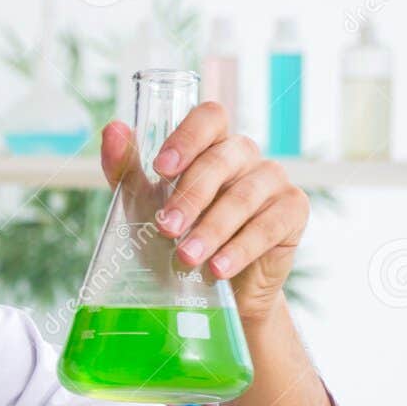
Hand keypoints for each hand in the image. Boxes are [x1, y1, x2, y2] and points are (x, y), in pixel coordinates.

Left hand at [100, 102, 307, 324]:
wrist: (217, 288)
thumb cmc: (179, 236)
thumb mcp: (145, 204)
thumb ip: (127, 170)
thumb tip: (112, 128)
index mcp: (211, 144)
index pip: (209, 117)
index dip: (187, 137)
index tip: (161, 169)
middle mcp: (245, 155)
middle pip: (221, 160)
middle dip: (190, 196)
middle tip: (166, 229)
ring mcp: (273, 180)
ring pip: (243, 197)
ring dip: (211, 230)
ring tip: (186, 258)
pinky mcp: (293, 211)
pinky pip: (268, 226)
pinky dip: (239, 249)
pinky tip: (218, 269)